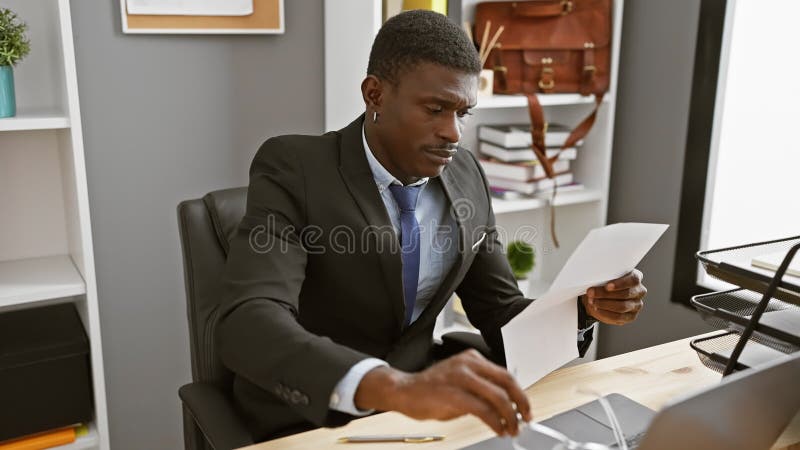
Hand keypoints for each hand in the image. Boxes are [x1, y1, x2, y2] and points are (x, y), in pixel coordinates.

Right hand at [354, 349, 531, 435]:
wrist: (404, 391)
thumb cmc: (431, 390)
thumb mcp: (461, 383)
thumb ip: (482, 391)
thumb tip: (506, 407)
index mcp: (472, 359)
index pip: (505, 374)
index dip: (520, 394)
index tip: (525, 408)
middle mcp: (468, 364)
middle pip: (506, 382)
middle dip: (520, 403)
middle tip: (525, 419)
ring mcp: (460, 377)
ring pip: (497, 397)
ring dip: (509, 417)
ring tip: (511, 429)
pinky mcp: (453, 394)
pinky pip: (483, 409)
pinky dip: (495, 422)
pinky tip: (497, 429)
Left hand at [581, 269, 645, 324]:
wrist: (599, 298)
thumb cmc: (604, 284)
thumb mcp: (604, 278)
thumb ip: (604, 277)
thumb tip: (595, 280)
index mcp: (635, 277)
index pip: (633, 280)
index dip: (620, 284)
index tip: (607, 286)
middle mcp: (639, 291)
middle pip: (626, 294)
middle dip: (606, 294)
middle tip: (591, 293)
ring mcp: (637, 305)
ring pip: (622, 306)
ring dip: (604, 304)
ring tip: (593, 301)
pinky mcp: (631, 316)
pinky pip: (619, 317)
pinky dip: (605, 313)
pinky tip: (597, 309)